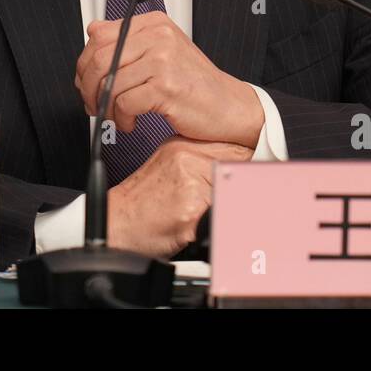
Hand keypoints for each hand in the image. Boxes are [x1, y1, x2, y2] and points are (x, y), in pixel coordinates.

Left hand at [75, 11, 264, 147]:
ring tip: (119, 116)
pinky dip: (122, 119)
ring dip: (107, 108)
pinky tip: (132, 122)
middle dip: (89, 88)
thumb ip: (128, 41)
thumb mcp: (162, 52)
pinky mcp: (165, 86)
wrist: (229, 106)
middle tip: (94, 104)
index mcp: (154, 24)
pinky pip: (124, 103)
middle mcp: (158, 36)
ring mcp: (163, 60)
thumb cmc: (195, 83)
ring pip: (109, 83)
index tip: (86, 82)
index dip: (85, 64)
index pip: (100, 36)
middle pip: (99, 59)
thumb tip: (92, 31)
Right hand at [106, 137, 253, 258]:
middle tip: (234, 199)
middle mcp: (186, 156)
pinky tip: (191, 227)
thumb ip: (201, 161)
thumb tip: (238, 166)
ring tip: (200, 215)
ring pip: (232, 192)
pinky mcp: (189, 207)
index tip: (254, 173)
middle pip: (240, 166)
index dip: (248, 162)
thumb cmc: (143, 202)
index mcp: (183, 143)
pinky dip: (211, 227)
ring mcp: (189, 180)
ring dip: (225, 208)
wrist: (116, 223)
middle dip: (242, 186)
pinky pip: (218, 217)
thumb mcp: (170, 167)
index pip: (235, 145)